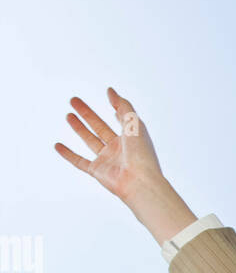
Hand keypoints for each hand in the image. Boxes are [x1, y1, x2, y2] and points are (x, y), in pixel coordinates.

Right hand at [54, 87, 195, 241]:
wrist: (139, 181)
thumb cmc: (141, 153)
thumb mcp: (134, 123)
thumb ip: (122, 105)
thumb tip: (110, 91)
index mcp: (131, 137)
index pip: (121, 120)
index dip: (116, 110)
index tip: (109, 98)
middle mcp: (119, 148)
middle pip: (99, 127)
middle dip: (87, 113)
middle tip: (73, 100)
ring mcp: (107, 160)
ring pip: (90, 140)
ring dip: (78, 128)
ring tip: (68, 115)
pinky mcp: (97, 171)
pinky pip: (79, 161)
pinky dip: (68, 154)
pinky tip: (58, 145)